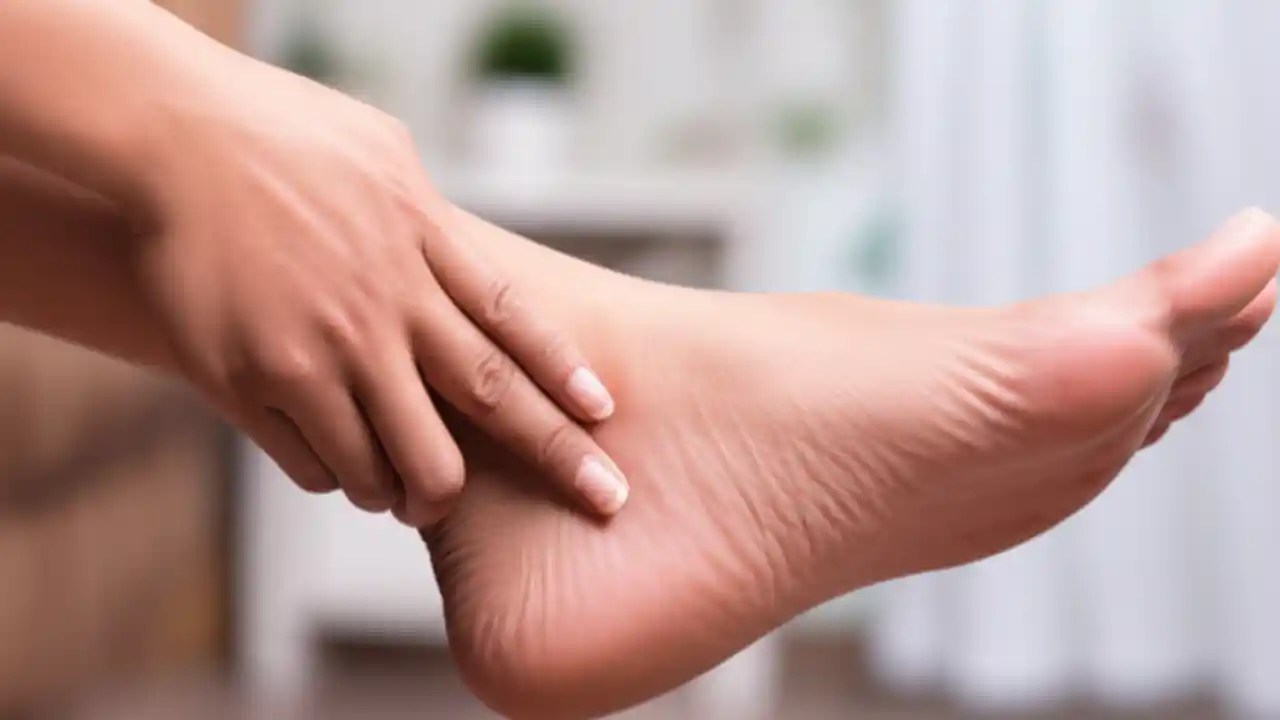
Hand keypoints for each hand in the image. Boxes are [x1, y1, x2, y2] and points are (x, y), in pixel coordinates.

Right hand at [130, 57, 627, 524]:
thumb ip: (433, 218)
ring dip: (417, 492)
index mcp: (421, 246)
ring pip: (402, 465)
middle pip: (487, 407)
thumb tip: (467, 255)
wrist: (170, 141)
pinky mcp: (253, 386)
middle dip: (553, 461)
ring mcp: (321, 353)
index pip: (514, 325)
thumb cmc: (278, 134)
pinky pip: (317, 469)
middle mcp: (385, 309)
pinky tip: (341, 467)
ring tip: (414, 495)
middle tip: (588, 497)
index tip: (606, 420)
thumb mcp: (383, 154)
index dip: (563, 377)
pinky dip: (340, 478)